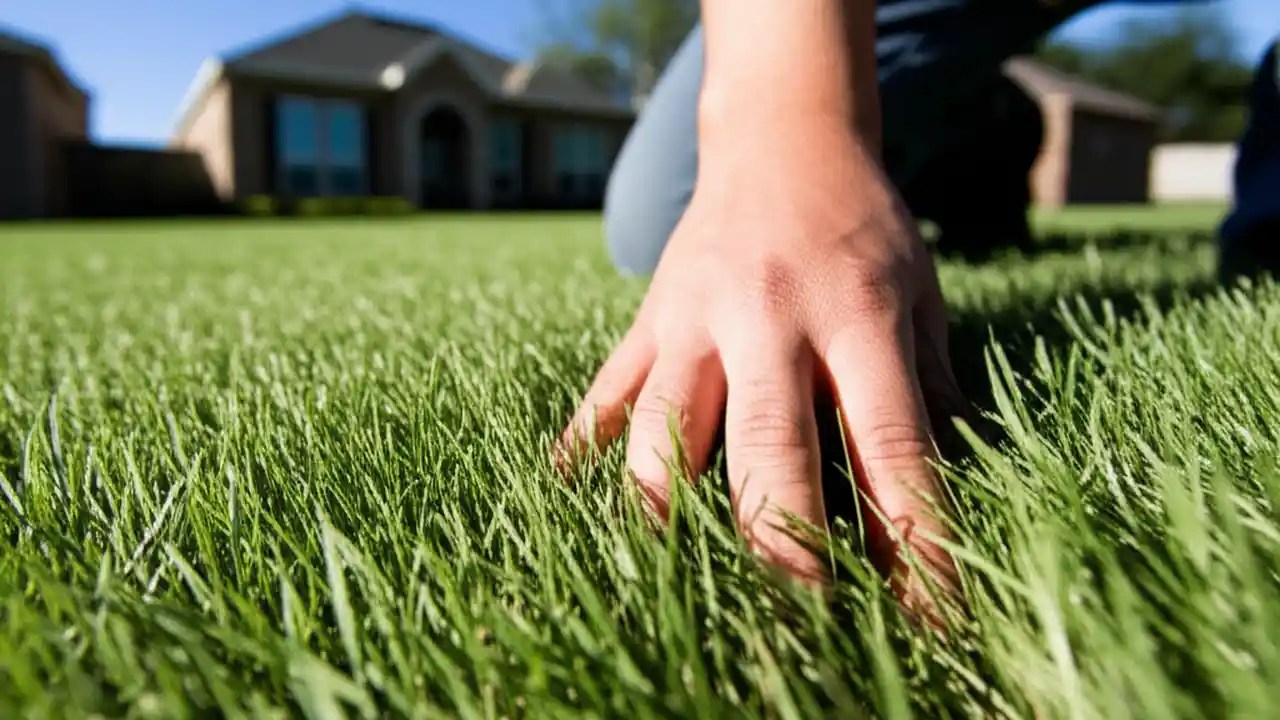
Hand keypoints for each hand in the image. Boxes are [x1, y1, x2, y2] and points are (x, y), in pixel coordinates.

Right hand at [559, 126, 963, 614]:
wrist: (782, 138)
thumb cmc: (864, 226)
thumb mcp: (919, 295)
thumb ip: (931, 391)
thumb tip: (958, 492)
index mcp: (856, 315)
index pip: (891, 446)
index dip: (914, 538)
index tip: (929, 614)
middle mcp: (769, 320)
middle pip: (768, 451)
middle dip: (785, 548)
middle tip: (805, 620)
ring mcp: (694, 320)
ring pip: (662, 433)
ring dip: (668, 516)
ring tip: (681, 582)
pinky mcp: (648, 322)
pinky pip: (606, 396)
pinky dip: (585, 453)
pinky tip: (571, 503)